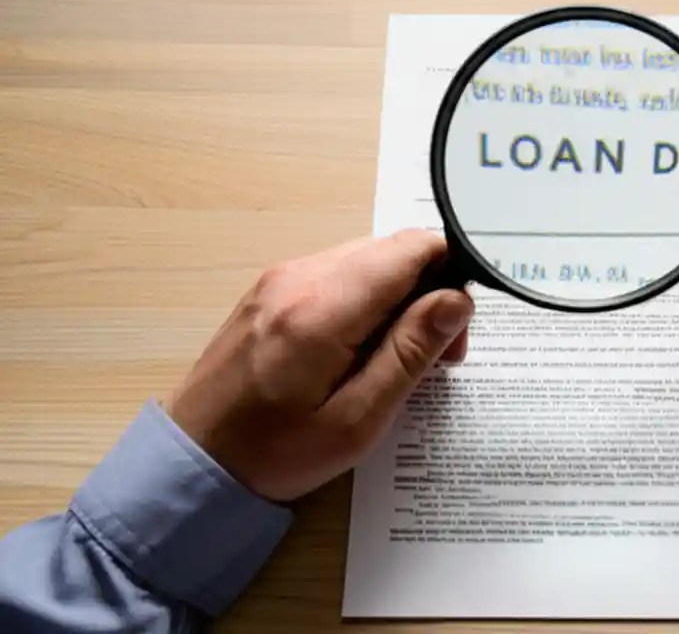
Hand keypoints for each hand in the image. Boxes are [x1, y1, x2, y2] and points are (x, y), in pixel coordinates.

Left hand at [161, 230, 472, 501]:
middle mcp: (299, 275)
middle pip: (394, 250)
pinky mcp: (271, 290)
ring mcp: (280, 278)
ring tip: (395, 361)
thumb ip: (409, 353)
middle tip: (433, 359)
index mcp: (323, 307)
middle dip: (429, 293)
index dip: (451, 278)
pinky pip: (340, 275)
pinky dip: (367, 303)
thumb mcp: (357, 420)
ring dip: (399, 299)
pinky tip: (360, 352)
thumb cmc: (274, 454)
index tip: (453, 333)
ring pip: (369, 261)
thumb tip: (456, 300)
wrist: (191, 462)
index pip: (413, 248)